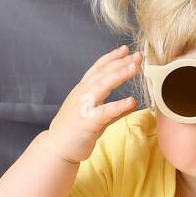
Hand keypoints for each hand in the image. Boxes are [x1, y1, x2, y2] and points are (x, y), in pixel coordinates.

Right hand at [47, 44, 142, 163]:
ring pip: (103, 85)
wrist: (57, 147)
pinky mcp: (87, 122)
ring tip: (135, 67)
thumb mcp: (98, 117)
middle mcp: (83, 93)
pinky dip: (118, 105)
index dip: (112, 57)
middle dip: (121, 62)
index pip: (98, 69)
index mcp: (84, 90)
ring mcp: (84, 106)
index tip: (126, 49)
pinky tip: (131, 101)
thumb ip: (115, 110)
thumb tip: (132, 103)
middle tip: (138, 56)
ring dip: (120, 74)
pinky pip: (104, 111)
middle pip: (103, 73)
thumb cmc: (76, 131)